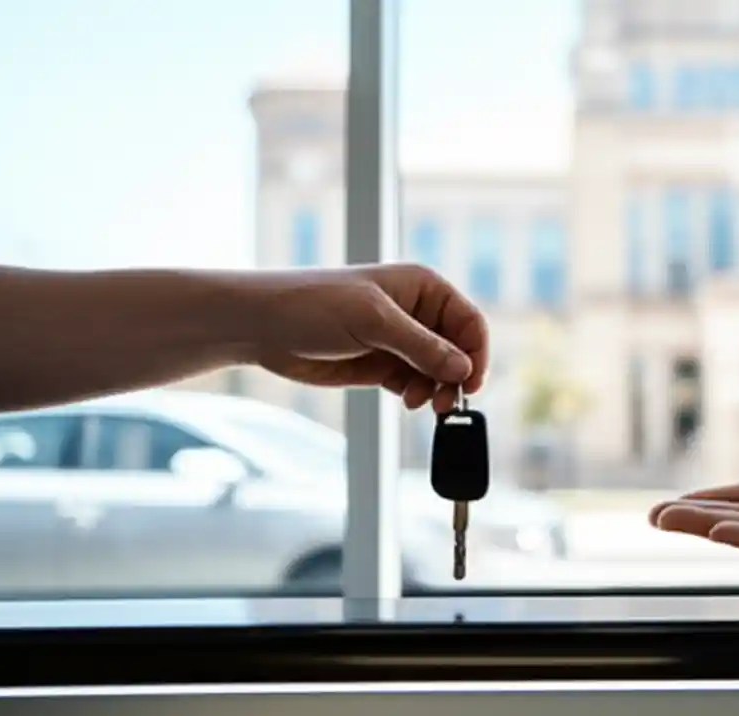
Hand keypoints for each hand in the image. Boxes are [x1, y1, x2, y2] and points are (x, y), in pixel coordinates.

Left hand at [250, 263, 487, 412]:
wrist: (262, 325)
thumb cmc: (313, 305)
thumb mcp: (374, 321)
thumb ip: (422, 346)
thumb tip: (463, 368)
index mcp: (423, 287)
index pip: (469, 321)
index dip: (476, 353)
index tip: (470, 384)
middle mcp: (416, 312)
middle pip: (457, 350)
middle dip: (455, 377)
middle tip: (444, 403)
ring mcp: (399, 340)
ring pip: (438, 371)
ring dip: (436, 390)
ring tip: (420, 402)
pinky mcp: (381, 364)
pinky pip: (415, 382)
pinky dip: (418, 395)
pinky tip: (407, 400)